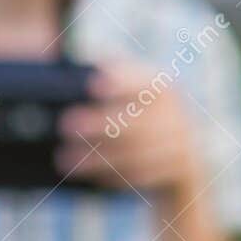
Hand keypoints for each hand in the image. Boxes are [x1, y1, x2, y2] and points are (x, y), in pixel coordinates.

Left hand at [57, 59, 201, 194]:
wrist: (183, 161)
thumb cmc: (139, 123)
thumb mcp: (131, 101)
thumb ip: (102, 85)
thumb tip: (56, 65)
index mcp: (162, 86)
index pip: (143, 81)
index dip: (120, 81)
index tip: (92, 85)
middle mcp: (177, 111)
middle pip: (135, 118)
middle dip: (99, 123)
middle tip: (65, 126)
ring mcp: (183, 141)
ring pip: (136, 151)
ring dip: (98, 157)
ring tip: (65, 159)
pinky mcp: (182, 168)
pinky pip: (143, 174)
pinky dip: (113, 175)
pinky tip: (90, 176)